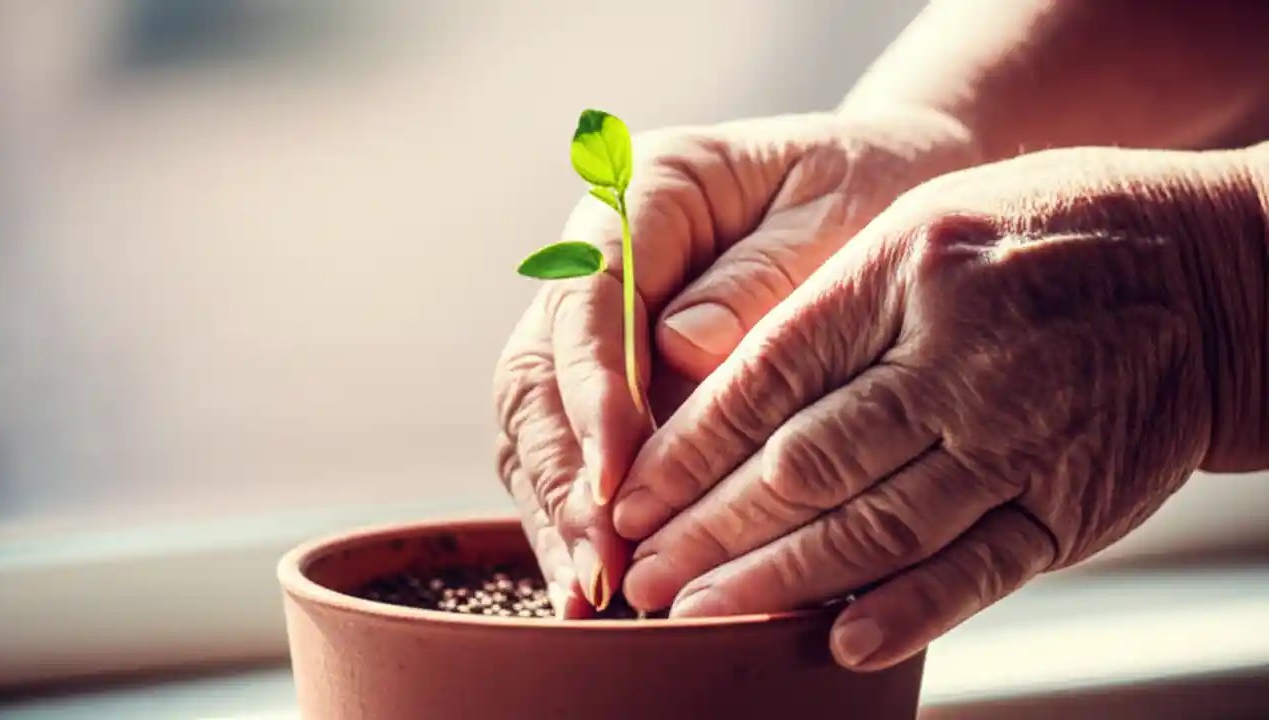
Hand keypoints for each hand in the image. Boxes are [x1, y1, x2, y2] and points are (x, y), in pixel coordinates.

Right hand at [494, 108, 980, 615]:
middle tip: (602, 565)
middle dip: (565, 471)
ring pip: (537, 418)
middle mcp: (605, 255)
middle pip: (541, 366)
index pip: (592, 290)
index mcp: (650, 188)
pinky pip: (574, 447)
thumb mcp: (843, 213)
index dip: (594, 388)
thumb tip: (679, 349)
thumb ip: (763, 276)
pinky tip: (600, 584)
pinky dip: (581, 515)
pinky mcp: (617, 375)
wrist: (893, 188)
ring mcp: (602, 319)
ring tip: (591, 596)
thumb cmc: (876, 188)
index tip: (617, 478)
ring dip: (558, 507)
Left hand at [615, 145, 1263, 663]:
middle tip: (642, 572)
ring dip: (774, 580)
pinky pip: (976, 571)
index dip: (689, 446)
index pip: (768, 376)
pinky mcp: (1067, 504)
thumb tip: (708, 376)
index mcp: (906, 274)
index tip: (634, 492)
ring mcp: (1018, 439)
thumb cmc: (1046, 233)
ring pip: (872, 526)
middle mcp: (958, 360)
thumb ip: (823, 302)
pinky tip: (837, 641)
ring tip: (698, 610)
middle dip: (708, 527)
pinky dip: (905, 612)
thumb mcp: (923, 225)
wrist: (1207, 274)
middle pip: (804, 463)